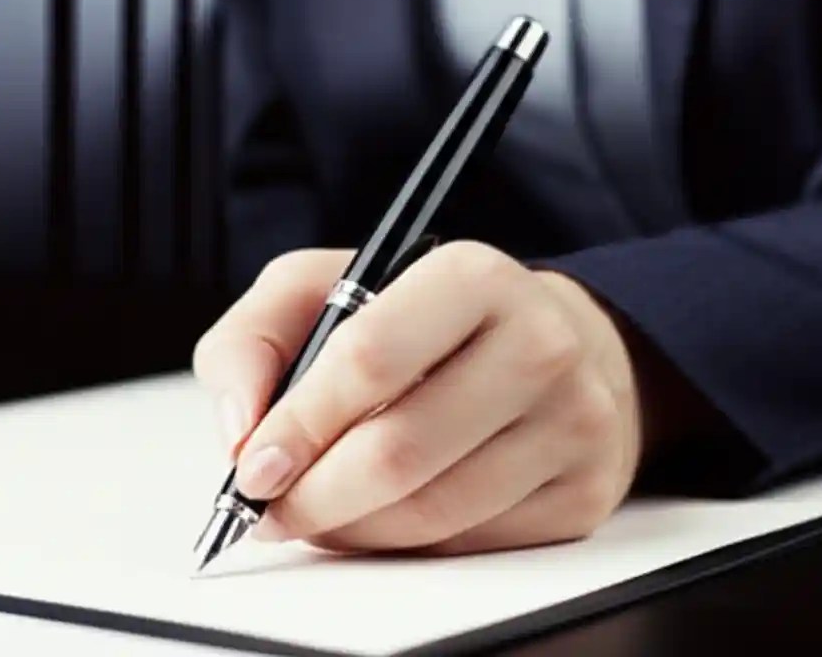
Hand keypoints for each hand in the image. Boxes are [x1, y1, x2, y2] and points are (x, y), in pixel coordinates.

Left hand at [193, 243, 644, 554]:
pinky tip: (376, 516)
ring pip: (430, 512)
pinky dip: (400, 543)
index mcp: (472, 278)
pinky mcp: (582, 493)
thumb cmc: (421, 317)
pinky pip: (466, 544)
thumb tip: (240, 430)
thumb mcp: (324, 288)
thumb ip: (255, 340)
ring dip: (348, 528)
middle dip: (312, 495)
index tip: (252, 467)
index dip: (299, 424)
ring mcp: (571, 424)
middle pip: (397, 451)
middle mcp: (539, 345)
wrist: (555, 344)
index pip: (370, 359)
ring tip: (313, 511)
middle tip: (268, 509)